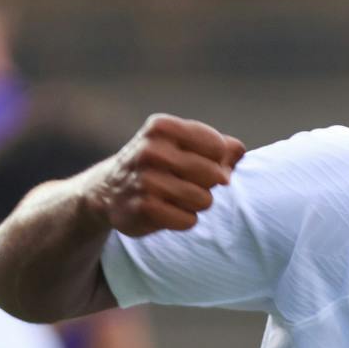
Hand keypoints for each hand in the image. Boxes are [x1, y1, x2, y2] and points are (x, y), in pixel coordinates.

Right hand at [82, 115, 244, 237]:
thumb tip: (239, 151)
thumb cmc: (160, 164)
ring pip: (204, 200)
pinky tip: (165, 210)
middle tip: (185, 182)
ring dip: (196, 203)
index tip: (197, 161)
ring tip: (174, 196)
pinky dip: (183, 220)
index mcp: (162, 127)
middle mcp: (151, 150)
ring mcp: (146, 180)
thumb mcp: (183, 145)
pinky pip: (189, 220)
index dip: (217, 160)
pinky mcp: (144, 208)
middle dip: (207, 184)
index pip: (217, 147)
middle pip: (214, 175)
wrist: (109, 190)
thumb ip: (219, 146)